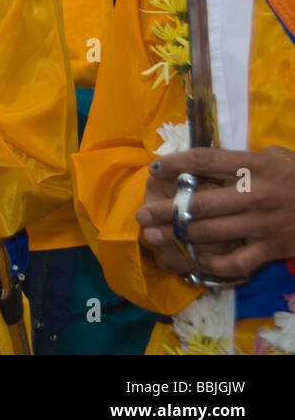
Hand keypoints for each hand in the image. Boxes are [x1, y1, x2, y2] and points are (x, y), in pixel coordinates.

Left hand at [136, 146, 294, 279]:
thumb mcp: (278, 157)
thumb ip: (243, 158)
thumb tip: (203, 160)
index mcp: (256, 165)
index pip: (206, 161)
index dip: (176, 163)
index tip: (155, 168)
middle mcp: (256, 195)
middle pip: (199, 203)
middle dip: (165, 210)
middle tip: (140, 214)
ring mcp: (263, 224)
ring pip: (210, 233)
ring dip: (177, 236)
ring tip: (154, 236)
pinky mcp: (272, 249)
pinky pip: (234, 262)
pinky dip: (211, 263)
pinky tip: (194, 260)